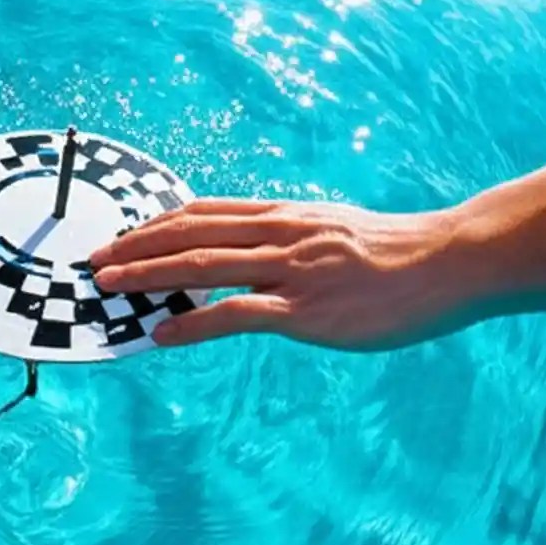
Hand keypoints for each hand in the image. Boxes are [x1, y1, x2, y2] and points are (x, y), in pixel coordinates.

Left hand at [88, 199, 481, 351]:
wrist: (448, 261)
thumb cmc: (396, 251)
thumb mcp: (333, 228)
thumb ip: (290, 236)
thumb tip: (254, 247)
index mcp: (285, 214)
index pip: (204, 211)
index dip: (157, 223)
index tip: (124, 235)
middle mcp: (279, 233)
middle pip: (190, 232)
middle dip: (135, 246)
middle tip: (96, 260)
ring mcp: (291, 270)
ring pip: (202, 265)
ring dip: (147, 275)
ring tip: (109, 287)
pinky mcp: (306, 310)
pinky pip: (235, 314)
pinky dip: (192, 322)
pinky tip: (163, 333)